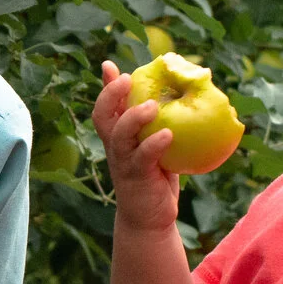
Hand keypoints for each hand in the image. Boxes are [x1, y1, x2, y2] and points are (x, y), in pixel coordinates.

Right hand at [92, 61, 181, 234]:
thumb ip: (159, 126)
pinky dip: (154, 144)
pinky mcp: (137, 177)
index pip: (106, 107)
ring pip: (119, 135)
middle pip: (102, 116)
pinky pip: (142, 158)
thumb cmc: (156, 177)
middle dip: (111, 95)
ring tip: (153, 105)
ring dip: (133, 117)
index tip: (109, 65)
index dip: (106, 86)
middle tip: (127, 79)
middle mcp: (115, 146)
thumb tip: (180, 98)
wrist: (149, 218)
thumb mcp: (156, 148)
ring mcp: (123, 161)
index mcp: (118, 136)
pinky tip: (168, 134)